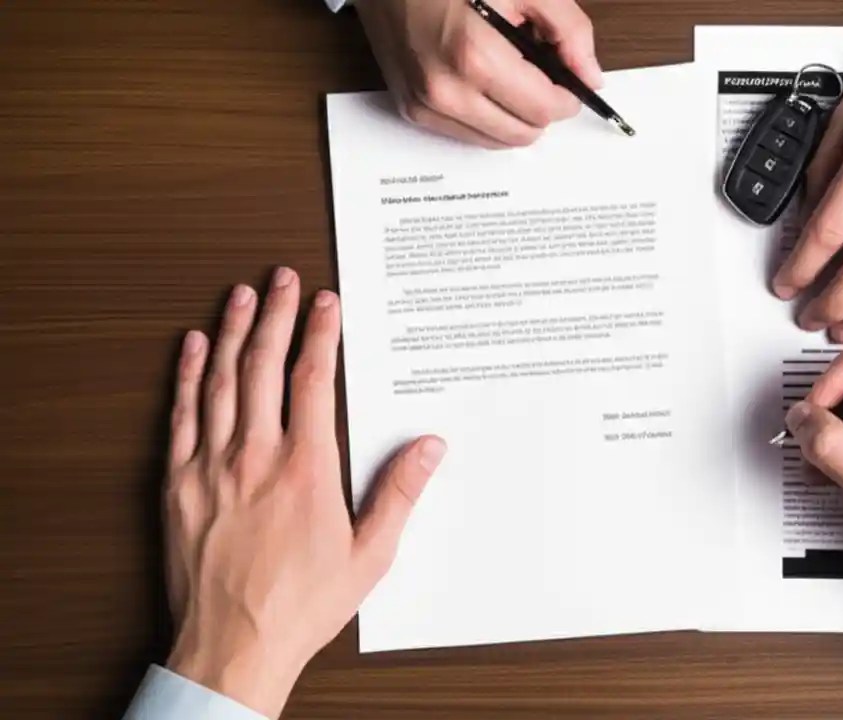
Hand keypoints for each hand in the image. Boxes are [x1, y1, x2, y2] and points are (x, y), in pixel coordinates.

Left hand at [163, 268, 446, 716]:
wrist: (233, 646)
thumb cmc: (301, 604)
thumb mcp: (371, 555)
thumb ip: (399, 493)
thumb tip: (430, 446)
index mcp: (307, 468)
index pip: (313, 380)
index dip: (319, 334)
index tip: (326, 303)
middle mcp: (256, 457)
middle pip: (263, 366)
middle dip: (275, 315)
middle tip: (281, 278)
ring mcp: (211, 467)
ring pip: (220, 381)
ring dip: (231, 332)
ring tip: (240, 295)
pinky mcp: (178, 485)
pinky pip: (181, 416)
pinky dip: (187, 376)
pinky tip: (192, 348)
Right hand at [357, 0, 600, 147]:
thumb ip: (569, 31)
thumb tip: (591, 76)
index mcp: (476, 58)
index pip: (545, 110)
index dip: (566, 94)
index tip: (565, 76)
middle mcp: (446, 91)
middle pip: (524, 134)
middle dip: (540, 107)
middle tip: (536, 70)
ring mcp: (425, 105)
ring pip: (497, 141)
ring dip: (513, 114)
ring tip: (505, 69)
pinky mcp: (411, 110)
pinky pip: (467, 133)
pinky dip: (484, 115)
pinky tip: (479, 78)